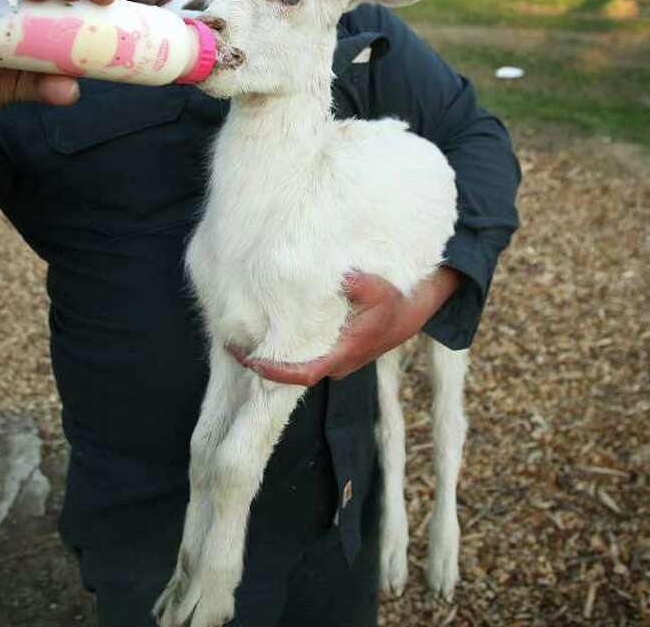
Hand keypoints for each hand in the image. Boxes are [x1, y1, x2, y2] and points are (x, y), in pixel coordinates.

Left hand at [230, 268, 463, 385]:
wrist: (416, 309)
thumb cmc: (396, 300)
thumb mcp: (379, 288)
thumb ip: (357, 283)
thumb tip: (338, 276)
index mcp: (344, 352)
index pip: (303, 374)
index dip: (274, 372)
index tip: (248, 359)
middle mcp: (338, 363)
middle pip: (294, 372)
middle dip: (264, 362)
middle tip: (233, 342)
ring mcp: (338, 360)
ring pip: (301, 363)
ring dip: (275, 353)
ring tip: (245, 334)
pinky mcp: (337, 352)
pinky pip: (307, 354)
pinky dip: (288, 346)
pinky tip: (269, 328)